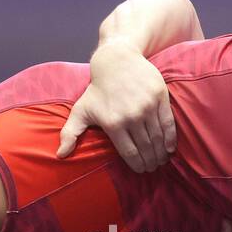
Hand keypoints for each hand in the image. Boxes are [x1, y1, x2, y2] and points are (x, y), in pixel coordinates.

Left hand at [58, 40, 176, 171]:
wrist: (117, 60)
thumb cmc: (98, 89)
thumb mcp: (80, 110)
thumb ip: (69, 133)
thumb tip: (60, 155)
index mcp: (112, 123)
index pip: (129, 153)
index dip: (137, 166)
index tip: (141, 171)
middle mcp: (131, 116)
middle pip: (145, 148)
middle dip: (150, 162)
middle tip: (152, 168)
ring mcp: (147, 106)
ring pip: (158, 138)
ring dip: (161, 154)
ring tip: (161, 160)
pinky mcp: (160, 97)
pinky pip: (168, 124)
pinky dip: (171, 139)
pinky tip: (170, 148)